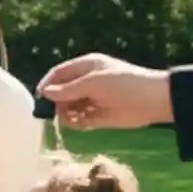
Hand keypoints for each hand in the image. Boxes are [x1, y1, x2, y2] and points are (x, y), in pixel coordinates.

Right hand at [36, 53, 174, 129]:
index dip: (47, 84)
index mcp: (85, 67)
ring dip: (66, 114)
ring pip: (68, 107)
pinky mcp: (98, 116)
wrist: (153, 101)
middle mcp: (86, 82)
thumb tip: (45, 93)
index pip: (58, 74)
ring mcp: (92, 99)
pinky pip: (79, 120)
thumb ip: (68, 89)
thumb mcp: (93, 83)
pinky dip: (77, 123)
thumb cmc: (124, 84)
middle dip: (56, 102)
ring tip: (72, 118)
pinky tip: (81, 124)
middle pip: (61, 92)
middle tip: (53, 113)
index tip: (39, 98)